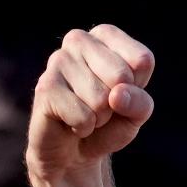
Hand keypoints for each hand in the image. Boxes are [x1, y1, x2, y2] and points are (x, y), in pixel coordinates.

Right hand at [27, 25, 154, 184]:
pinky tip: (70, 122)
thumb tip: (117, 95)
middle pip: (122, 76)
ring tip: (86, 113)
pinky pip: (83, 116)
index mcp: (105, 36)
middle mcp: (79, 40)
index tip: (122, 92)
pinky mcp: (44, 86)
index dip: (138, 87)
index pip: (142, 60)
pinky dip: (84, 128)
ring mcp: (58, 60)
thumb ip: (140, 102)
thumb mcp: (137, 112)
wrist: (75, 150)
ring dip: (100, 118)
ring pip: (102, 99)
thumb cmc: (110, 123)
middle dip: (118, 104)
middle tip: (103, 106)